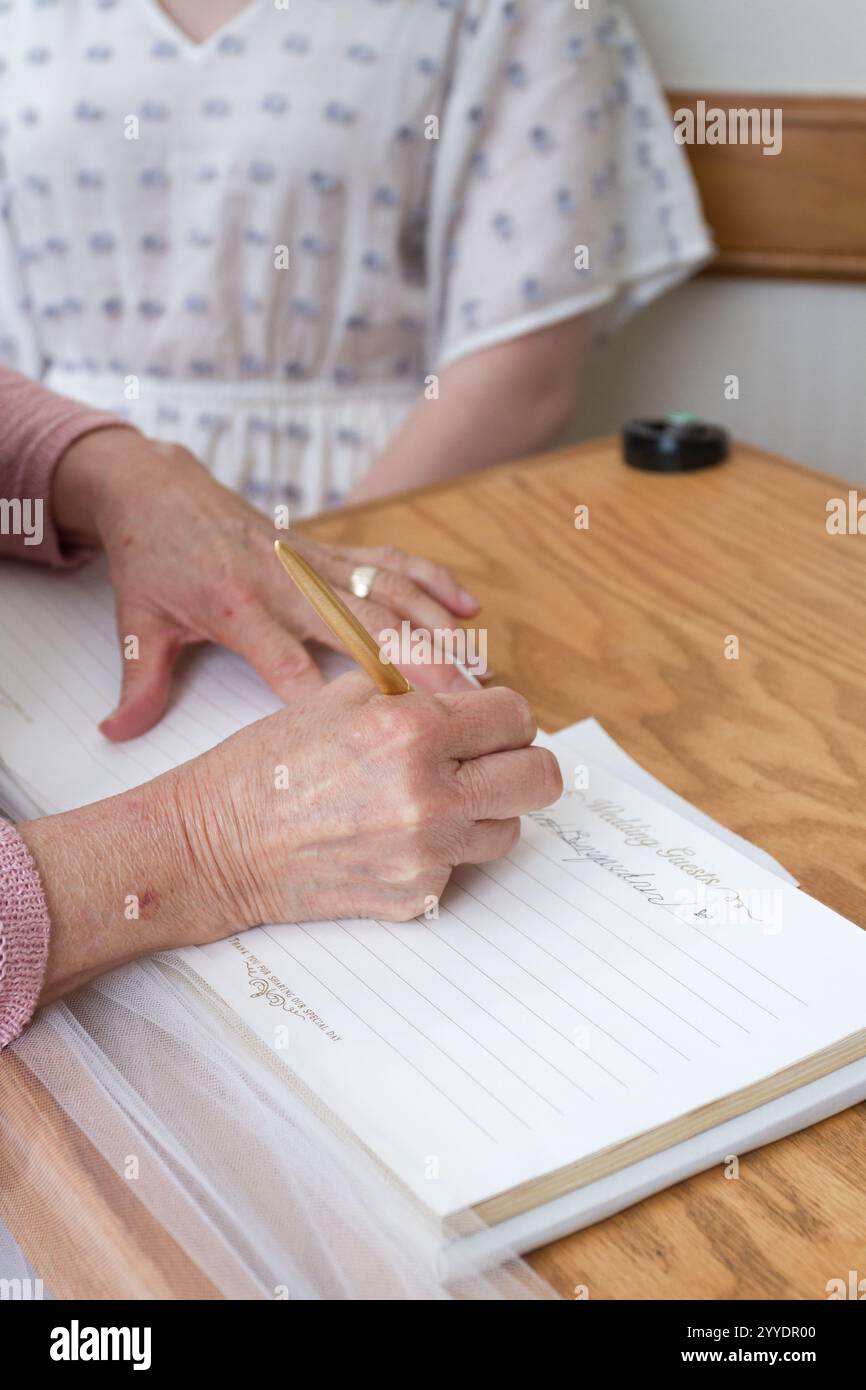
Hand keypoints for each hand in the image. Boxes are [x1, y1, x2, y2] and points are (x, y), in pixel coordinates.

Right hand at [21, 678, 561, 1001]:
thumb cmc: (265, 766)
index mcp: (412, 730)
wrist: (213, 845)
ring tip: (433, 798)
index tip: (488, 720)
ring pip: (507, 830)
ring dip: (484, 810)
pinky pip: (460, 869)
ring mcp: (424, 854)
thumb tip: (475, 694)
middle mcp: (429, 795)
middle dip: (520, 762)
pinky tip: (391, 835)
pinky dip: (440, 851)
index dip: (504, 713)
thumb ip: (417, 691)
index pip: (517, 715)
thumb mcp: (339, 698)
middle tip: (489, 759)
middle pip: (539, 780)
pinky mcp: (413, 898)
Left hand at [52, 430, 481, 740]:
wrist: (158, 487)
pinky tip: (468, 608)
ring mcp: (314, 563)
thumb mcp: (136, 622)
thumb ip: (137, 684)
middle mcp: (287, 582)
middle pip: (362, 627)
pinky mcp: (328, 549)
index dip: (323, 700)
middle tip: (460, 706)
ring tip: (480, 670)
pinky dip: (430, 579)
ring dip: (437, 629)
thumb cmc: (152, 558)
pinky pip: (388, 561)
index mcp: (238, 607)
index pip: (286, 663)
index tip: (364, 738)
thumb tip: (115, 736)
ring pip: (388, 593)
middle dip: (414, 665)